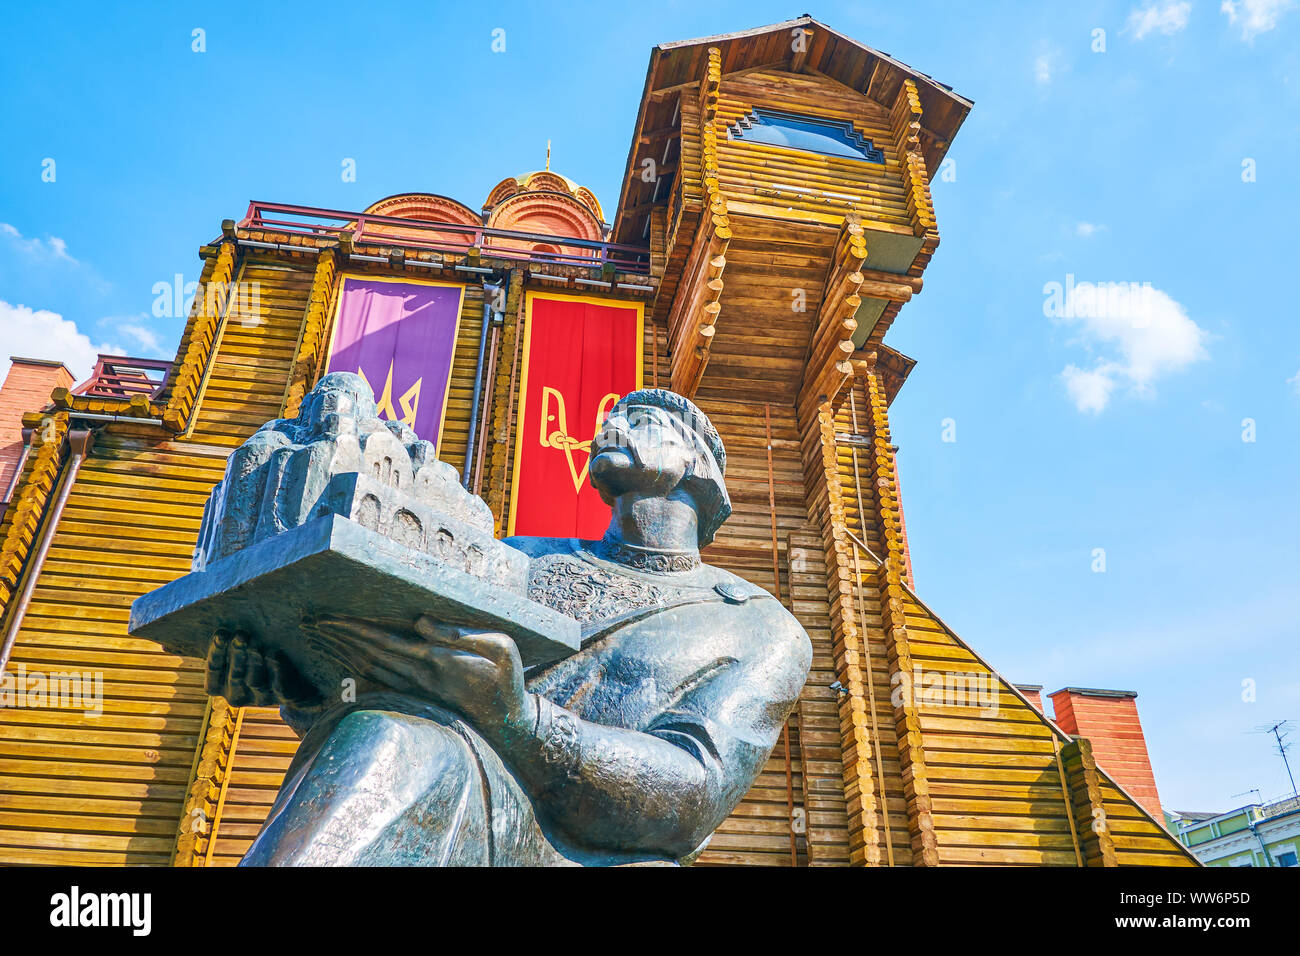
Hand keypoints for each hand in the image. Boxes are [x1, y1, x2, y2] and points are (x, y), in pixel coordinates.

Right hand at [204, 631, 322, 711]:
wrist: (293, 685)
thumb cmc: (256, 661)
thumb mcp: (239, 653)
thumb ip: (229, 643)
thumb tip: (220, 621)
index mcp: (220, 686)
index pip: (214, 670)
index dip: (216, 652)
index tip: (221, 633)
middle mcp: (237, 696)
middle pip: (235, 675)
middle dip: (237, 653)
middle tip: (241, 635)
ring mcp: (260, 699)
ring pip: (254, 681)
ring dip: (255, 660)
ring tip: (256, 642)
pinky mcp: (282, 698)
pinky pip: (278, 686)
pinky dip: (276, 669)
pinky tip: (274, 653)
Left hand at [308, 616, 534, 736]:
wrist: (508, 723)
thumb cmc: (507, 680)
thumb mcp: (501, 648)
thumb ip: (462, 634)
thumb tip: (420, 621)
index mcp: (436, 660)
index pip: (386, 641)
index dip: (356, 630)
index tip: (329, 618)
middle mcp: (420, 675)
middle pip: (370, 654)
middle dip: (340, 638)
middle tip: (311, 622)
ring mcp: (418, 687)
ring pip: (372, 667)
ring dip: (345, 651)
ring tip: (322, 635)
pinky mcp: (421, 694)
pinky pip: (381, 678)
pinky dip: (359, 667)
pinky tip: (346, 659)